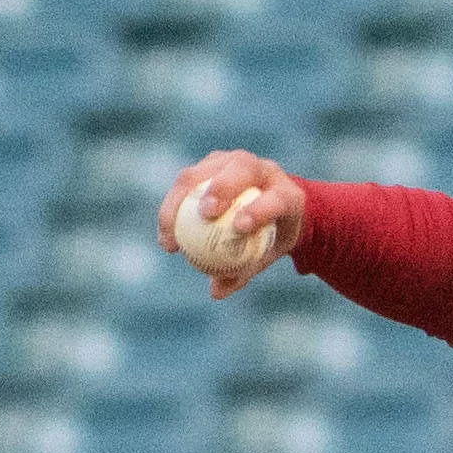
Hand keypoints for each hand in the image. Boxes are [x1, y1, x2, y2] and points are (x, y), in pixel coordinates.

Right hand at [158, 150, 308, 298]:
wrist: (273, 208)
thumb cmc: (271, 237)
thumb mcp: (267, 256)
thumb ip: (245, 271)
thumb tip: (216, 291)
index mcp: (286, 192)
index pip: (275, 197)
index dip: (259, 209)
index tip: (240, 227)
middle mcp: (261, 168)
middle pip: (241, 166)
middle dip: (222, 187)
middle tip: (205, 214)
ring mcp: (234, 160)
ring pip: (207, 169)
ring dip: (184, 196)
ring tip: (171, 231)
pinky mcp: (211, 163)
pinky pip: (187, 179)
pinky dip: (173, 204)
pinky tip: (165, 233)